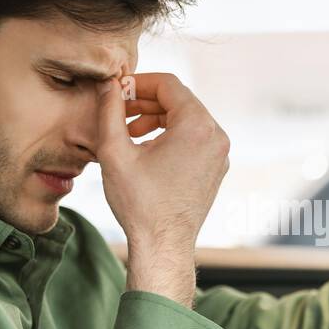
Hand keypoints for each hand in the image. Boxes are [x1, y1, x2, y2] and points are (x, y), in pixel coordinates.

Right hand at [95, 73, 229, 306]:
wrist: (163, 245)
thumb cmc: (140, 203)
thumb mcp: (114, 151)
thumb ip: (109, 111)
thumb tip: (108, 85)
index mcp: (197, 125)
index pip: (167, 84)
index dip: (138, 83)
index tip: (116, 92)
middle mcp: (216, 135)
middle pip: (179, 100)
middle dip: (146, 103)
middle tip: (119, 115)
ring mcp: (220, 153)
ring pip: (186, 119)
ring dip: (157, 120)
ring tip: (130, 136)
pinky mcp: (216, 168)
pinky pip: (194, 139)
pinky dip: (171, 136)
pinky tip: (147, 152)